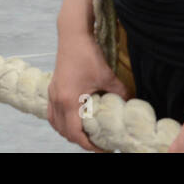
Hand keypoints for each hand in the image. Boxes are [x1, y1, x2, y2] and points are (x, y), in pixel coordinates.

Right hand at [47, 25, 129, 151]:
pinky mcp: (52, 87)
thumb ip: (121, 93)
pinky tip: (72, 119)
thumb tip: (131, 105)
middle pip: (64, 132)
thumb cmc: (88, 54)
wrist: (72, 34)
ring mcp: (52, 93)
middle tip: (97, 143)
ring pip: (55, 123)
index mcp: (69, 100)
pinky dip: (61, 121)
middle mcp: (56, 99)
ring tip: (85, 134)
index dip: (89, 146)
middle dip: (80, 141)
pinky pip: (52, 112)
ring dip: (69, 132)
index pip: (76, 134)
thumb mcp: (107, 76)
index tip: (103, 149)